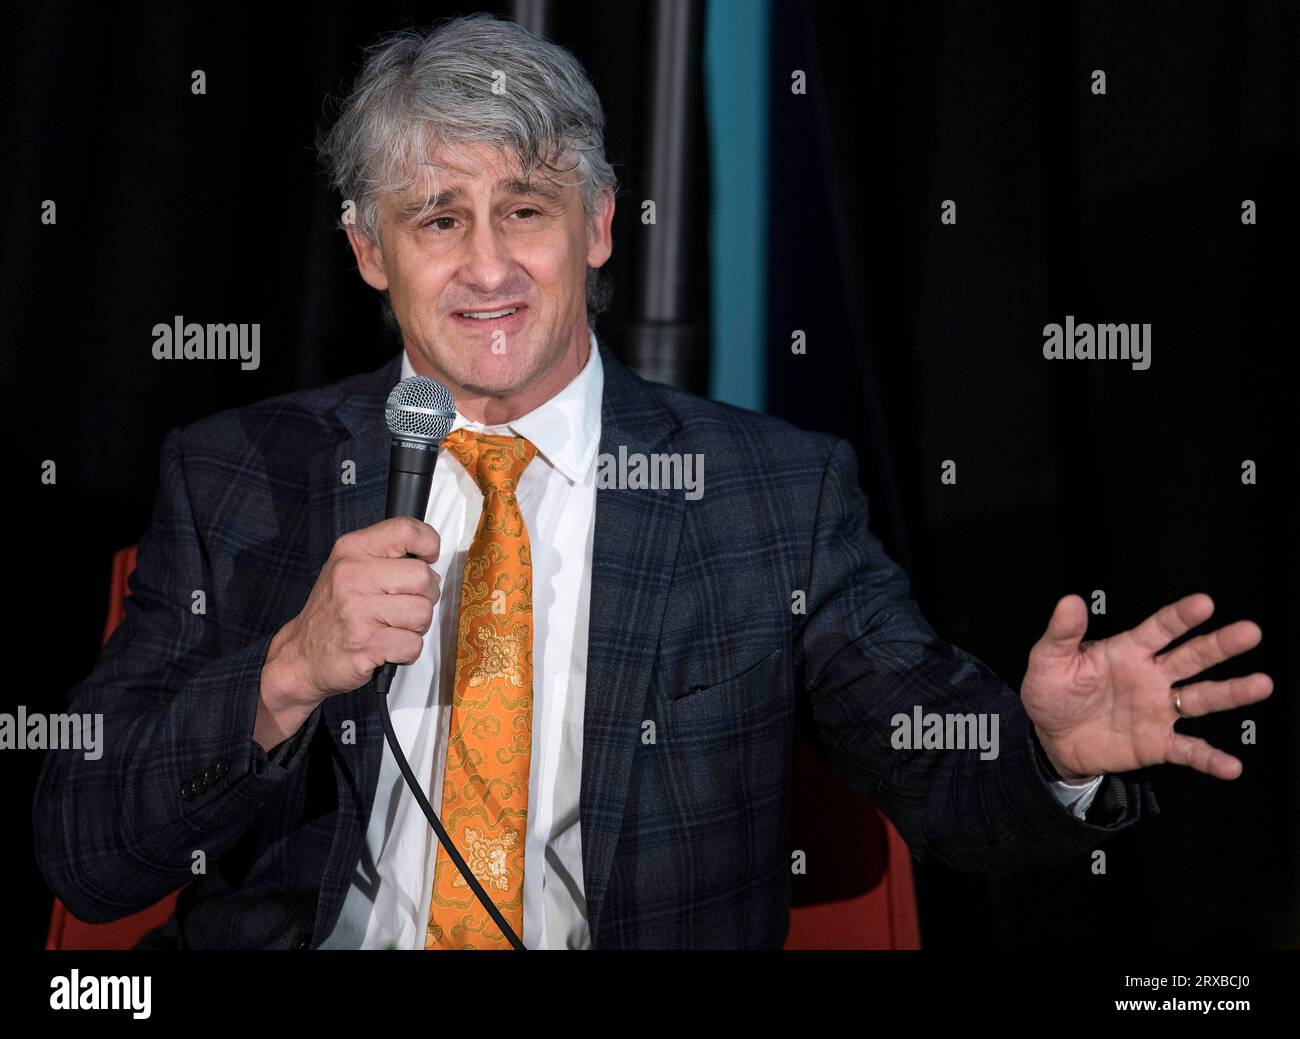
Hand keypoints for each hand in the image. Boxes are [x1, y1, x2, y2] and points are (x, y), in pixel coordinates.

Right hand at [255, 517, 440, 748]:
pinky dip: (407, 650)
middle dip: (425, 596)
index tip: (427, 559)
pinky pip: (413, 645)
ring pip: (423, 613)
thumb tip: (432, 570)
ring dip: (416, 627)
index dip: (428, 543)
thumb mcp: (350, 568)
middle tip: (405, 606)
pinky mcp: (365, 644)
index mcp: (352, 550)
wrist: (302, 655)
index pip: (406, 530)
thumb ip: (388, 558)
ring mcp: (358, 611)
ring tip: (392, 627)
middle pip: (423, 577)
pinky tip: (387, 646)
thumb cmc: (334, 611)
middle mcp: (353, 575)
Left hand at [1021, 593, 1271, 782]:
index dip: (1180, 616)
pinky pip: (1189, 751)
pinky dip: (1209, 758)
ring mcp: (1158, 710)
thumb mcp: (1048, 659)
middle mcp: (1152, 677)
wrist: (1050, 737)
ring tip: (1262, 684)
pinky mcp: (1157, 744)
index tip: (1204, 603)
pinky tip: (1232, 766)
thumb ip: (1063, 633)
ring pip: (1202, 698)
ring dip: (1232, 692)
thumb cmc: (1052, 691)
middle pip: (1192, 657)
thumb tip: (1070, 600)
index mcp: (1128, 651)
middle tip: (1250, 631)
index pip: (1159, 629)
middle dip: (1220, 645)